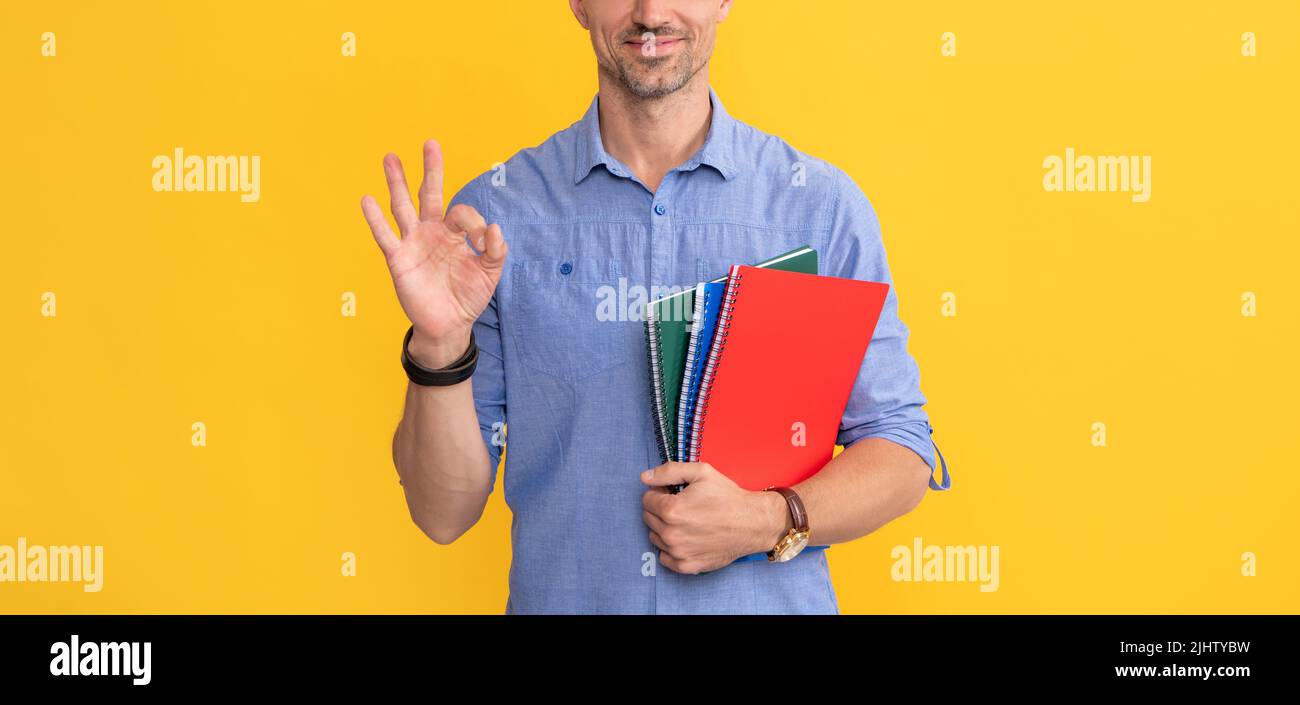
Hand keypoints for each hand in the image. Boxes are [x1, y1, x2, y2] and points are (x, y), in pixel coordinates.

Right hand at [360, 140, 507, 367]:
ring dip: (397, 182)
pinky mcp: (398, 259)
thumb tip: (493, 227)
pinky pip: (385, 236)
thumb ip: (495, 250)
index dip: (474, 223)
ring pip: (403, 206)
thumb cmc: (468, 297)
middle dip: (430, 170)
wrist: (449, 325)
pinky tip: (367, 199)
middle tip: (430, 143)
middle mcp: (432, 232)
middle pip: (430, 194)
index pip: (462, 213)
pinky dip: (375, 218)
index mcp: (454, 233)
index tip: (481, 241)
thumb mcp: (490, 273)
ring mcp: (413, 243)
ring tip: (391, 157)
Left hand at [640, 462, 791, 573]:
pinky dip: (671, 548)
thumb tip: (645, 477)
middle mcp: (672, 534)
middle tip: (683, 505)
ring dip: (664, 528)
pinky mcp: (687, 566)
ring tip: (686, 521)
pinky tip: (686, 538)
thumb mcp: (701, 473)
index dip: (659, 492)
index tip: (674, 493)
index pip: (647, 499)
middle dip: (660, 509)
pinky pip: (665, 557)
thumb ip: (669, 471)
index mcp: (672, 510)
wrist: (752, 523)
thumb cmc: (728, 497)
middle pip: (649, 518)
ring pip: (655, 537)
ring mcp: (679, 553)